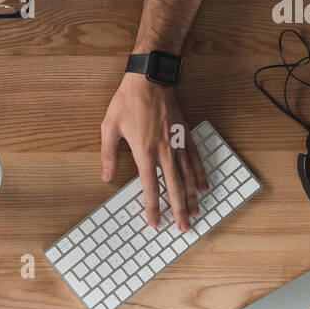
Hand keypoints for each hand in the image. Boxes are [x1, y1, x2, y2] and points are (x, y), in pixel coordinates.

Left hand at [100, 73, 208, 231]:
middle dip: (178, 210)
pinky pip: (196, 159)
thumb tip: (105, 178)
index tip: (155, 223)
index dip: (152, 207)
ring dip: (191, 198)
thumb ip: (108, 155)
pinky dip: (200, 175)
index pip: (150, 187)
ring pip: (188, 176)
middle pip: (174, 187)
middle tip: (182, 229)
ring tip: (194, 215)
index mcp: (144, 151)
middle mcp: (164, 151)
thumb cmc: (127, 102)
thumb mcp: (109, 127)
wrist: (150, 79)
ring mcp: (177, 143)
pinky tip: (204, 188)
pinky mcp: (185, 135)